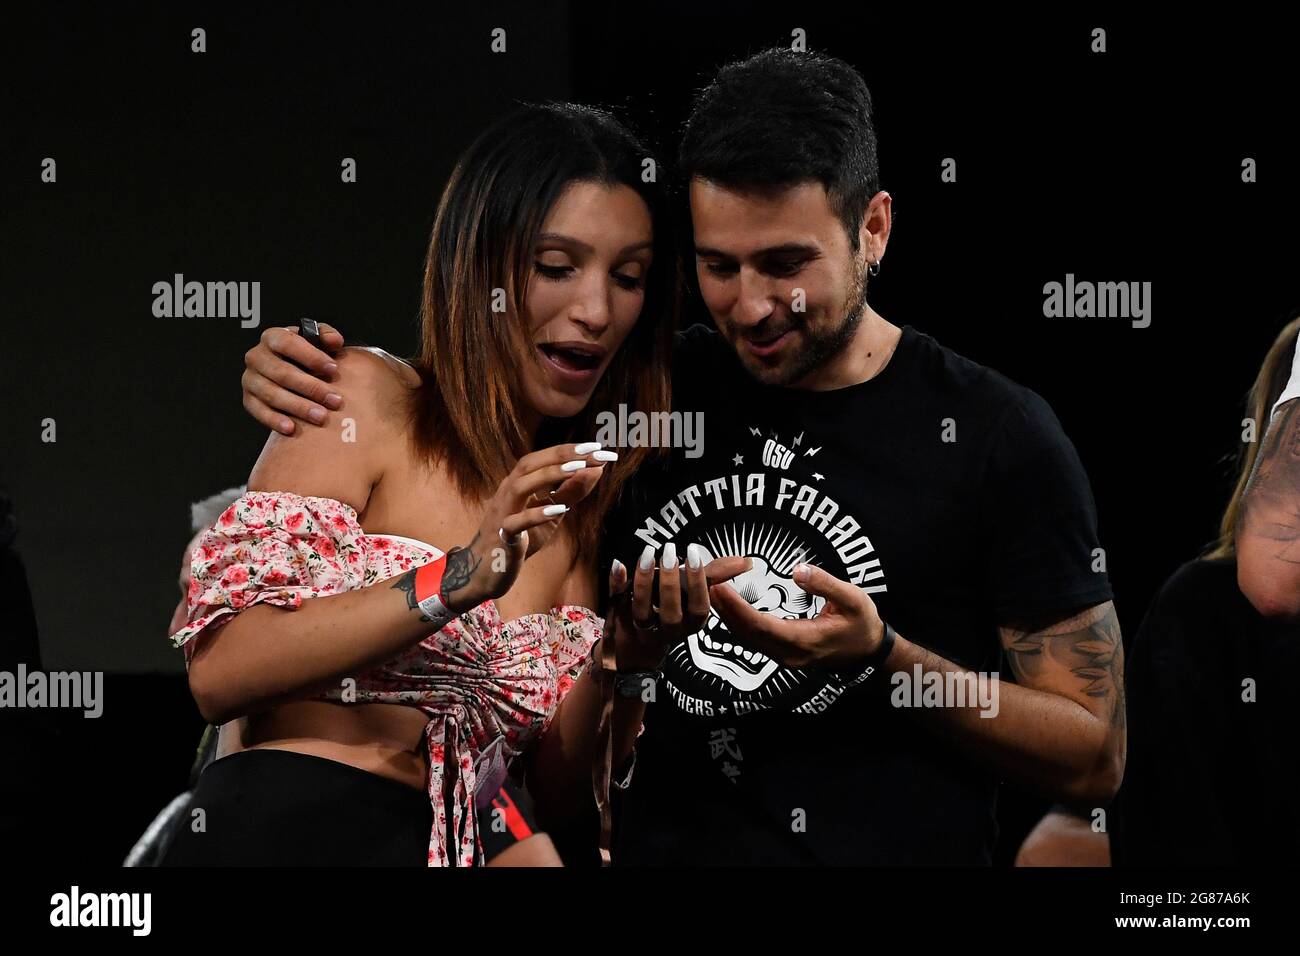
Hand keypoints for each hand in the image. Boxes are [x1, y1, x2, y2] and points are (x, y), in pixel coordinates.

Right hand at [242, 322, 346, 434]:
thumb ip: (326, 335)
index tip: (333, 369)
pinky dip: (275, 420)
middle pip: (282, 373)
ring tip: (321, 416)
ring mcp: (250, 379)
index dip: (311, 356)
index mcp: (272, 337)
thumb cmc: (306, 355)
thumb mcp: (317, 340)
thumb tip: (335, 341)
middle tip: (334, 400)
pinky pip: (259, 411)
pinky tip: (292, 428)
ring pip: (272, 394)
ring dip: (298, 407)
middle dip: (311, 387)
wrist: (291, 373)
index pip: (287, 343)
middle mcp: (256, 357)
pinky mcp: (249, 399)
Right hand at [442, 442, 615, 612]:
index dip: (567, 450)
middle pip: (528, 464)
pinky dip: (537, 514)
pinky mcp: (502, 536)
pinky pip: (516, 522)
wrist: (489, 571)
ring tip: (578, 469)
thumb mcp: (551, 513)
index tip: (597, 447)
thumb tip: (596, 469)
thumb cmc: (521, 537)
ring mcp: (502, 513)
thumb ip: (571, 492)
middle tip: (590, 451)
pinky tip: (559, 510)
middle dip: (560, 455)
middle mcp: (507, 492)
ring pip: (520, 486)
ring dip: (549, 475)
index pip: (541, 459)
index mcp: (518, 484)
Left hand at [606, 545, 751, 670]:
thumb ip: (713, 575)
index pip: (698, 607)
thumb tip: (746, 562)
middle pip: (670, 611)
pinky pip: (616, 602)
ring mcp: (643, 628)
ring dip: (644, 580)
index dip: (697, 582)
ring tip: (649, 554)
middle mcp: (668, 630)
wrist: (636, 646)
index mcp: (690, 622)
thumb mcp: (693, 594)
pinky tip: (619, 564)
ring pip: (642, 610)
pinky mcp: (619, 620)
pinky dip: (617, 582)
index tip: (693, 554)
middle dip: (670, 580)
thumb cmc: (671, 609)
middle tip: (670, 551)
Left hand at [708, 563, 884, 670]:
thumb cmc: (862, 623)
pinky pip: (753, 640)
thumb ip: (825, 584)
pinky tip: (728, 606)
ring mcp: (784, 657)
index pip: (761, 625)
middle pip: (747, 634)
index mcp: (805, 640)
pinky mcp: (782, 655)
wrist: (868, 652)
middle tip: (707, 582)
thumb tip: (798, 570)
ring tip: (711, 590)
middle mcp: (789, 654)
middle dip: (724, 609)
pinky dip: (737, 622)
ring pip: (747, 639)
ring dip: (727, 616)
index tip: (720, 586)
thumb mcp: (853, 598)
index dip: (737, 607)